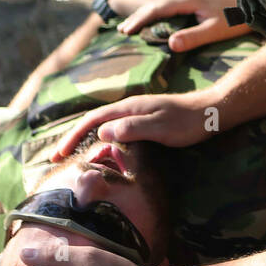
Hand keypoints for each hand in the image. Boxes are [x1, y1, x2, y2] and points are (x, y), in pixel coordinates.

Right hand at [52, 89, 218, 158]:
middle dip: (72, 138)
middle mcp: (128, 108)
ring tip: (71, 155)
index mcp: (128, 108)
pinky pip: (114, 129)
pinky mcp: (144, 121)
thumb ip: (131, 128)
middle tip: (55, 157)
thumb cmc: (187, 122)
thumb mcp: (160, 127)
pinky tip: (101, 150)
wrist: (211, 112)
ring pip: (102, 125)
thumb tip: (101, 133)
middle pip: (92, 121)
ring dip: (84, 139)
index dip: (73, 137)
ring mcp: (136, 114)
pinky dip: (100, 140)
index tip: (58, 154)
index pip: (92, 120)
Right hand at [110, 0, 249, 50]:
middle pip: (156, 0)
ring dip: (147, 6)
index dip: (139, 19)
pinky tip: (154, 7)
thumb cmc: (237, 19)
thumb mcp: (217, 31)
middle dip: (138, 14)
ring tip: (133, 21)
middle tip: (123, 30)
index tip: (126, 32)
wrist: (256, 1)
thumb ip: (194, 37)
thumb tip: (170, 44)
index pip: (157, 8)